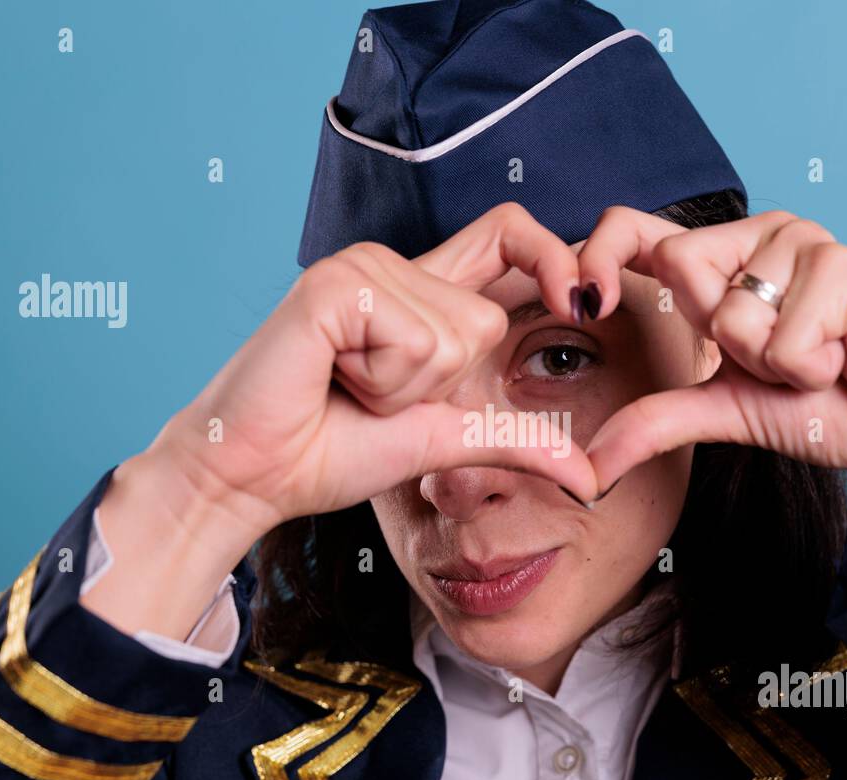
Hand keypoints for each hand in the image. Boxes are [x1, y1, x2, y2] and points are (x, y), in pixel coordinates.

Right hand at [84, 204, 595, 639]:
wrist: (253, 477)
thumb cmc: (332, 451)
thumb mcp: (445, 441)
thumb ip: (517, 439)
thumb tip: (593, 478)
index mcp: (420, 293)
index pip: (509, 234)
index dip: (554, 256)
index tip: (582, 302)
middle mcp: (391, 265)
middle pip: (485, 317)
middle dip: (444, 384)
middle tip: (372, 394)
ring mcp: (361, 267)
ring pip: (453, 335)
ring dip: (405, 389)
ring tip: (346, 386)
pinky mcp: (335, 285)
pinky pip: (413, 341)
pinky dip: (382, 382)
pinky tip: (331, 375)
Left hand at [576, 207, 846, 490]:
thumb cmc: (824, 403)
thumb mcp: (725, 412)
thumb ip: (657, 421)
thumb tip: (591, 465)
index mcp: (721, 263)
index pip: (638, 231)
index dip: (600, 254)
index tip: (585, 303)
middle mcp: (756, 238)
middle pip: (678, 264)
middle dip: (719, 338)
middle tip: (774, 358)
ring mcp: (799, 241)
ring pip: (730, 313)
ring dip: (770, 362)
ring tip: (816, 359)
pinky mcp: (839, 262)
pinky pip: (780, 336)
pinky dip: (807, 367)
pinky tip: (843, 355)